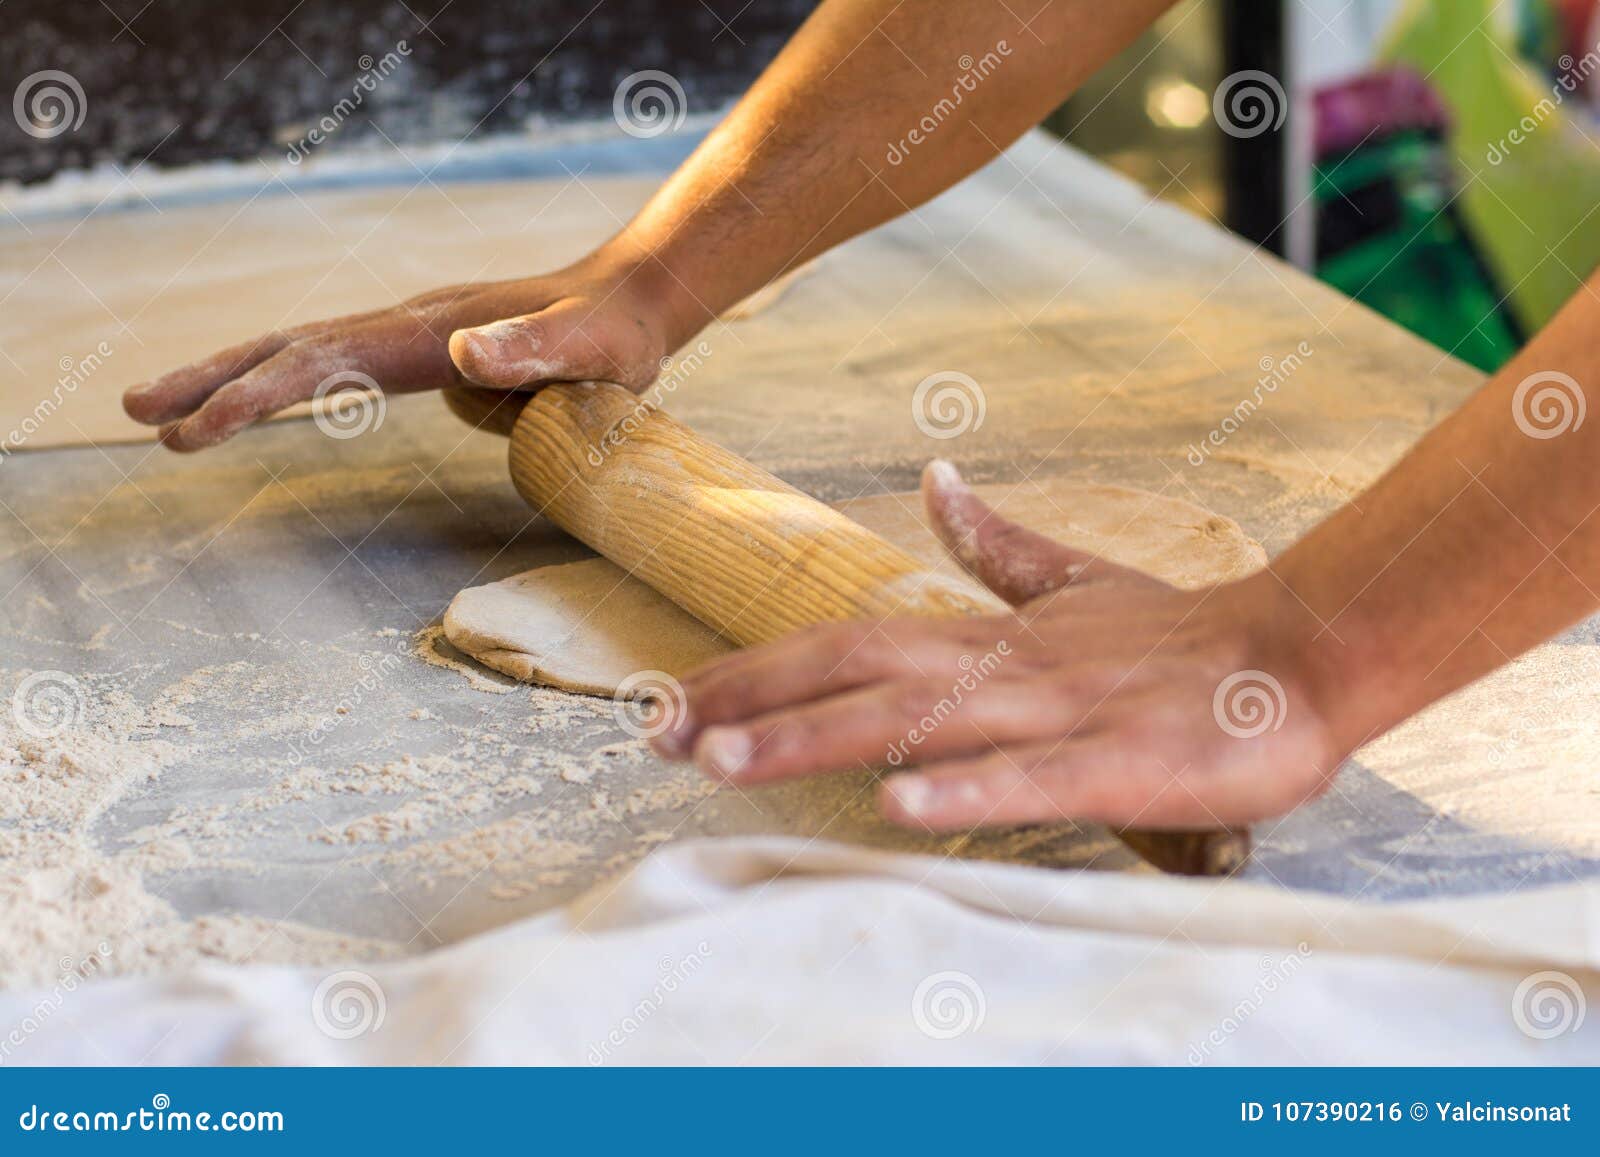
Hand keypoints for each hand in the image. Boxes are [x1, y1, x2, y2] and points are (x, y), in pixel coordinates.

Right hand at [121, 254, 688, 450]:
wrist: (632, 301)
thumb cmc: (615, 338)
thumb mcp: (592, 354)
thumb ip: (534, 355)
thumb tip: (461, 351)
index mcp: (434, 333)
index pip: (326, 366)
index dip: (256, 398)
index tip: (193, 430)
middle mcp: (410, 325)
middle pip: (292, 350)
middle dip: (212, 383)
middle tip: (136, 414)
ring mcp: (411, 334)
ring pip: (305, 353)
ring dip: (232, 380)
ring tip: (163, 413)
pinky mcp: (422, 351)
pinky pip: (337, 368)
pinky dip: (283, 382)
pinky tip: (257, 399)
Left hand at [651, 461, 1343, 830]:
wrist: (1299, 651)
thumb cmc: (1179, 632)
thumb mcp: (1076, 583)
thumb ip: (998, 544)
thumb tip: (941, 482)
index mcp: (987, 634)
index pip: (848, 641)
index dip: (758, 669)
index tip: (675, 700)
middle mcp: (1004, 665)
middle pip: (858, 674)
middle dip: (753, 704)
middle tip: (656, 737)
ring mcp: (1061, 710)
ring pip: (924, 719)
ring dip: (820, 737)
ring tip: (727, 763)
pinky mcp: (1124, 759)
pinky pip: (1037, 777)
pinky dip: (969, 787)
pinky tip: (901, 804)